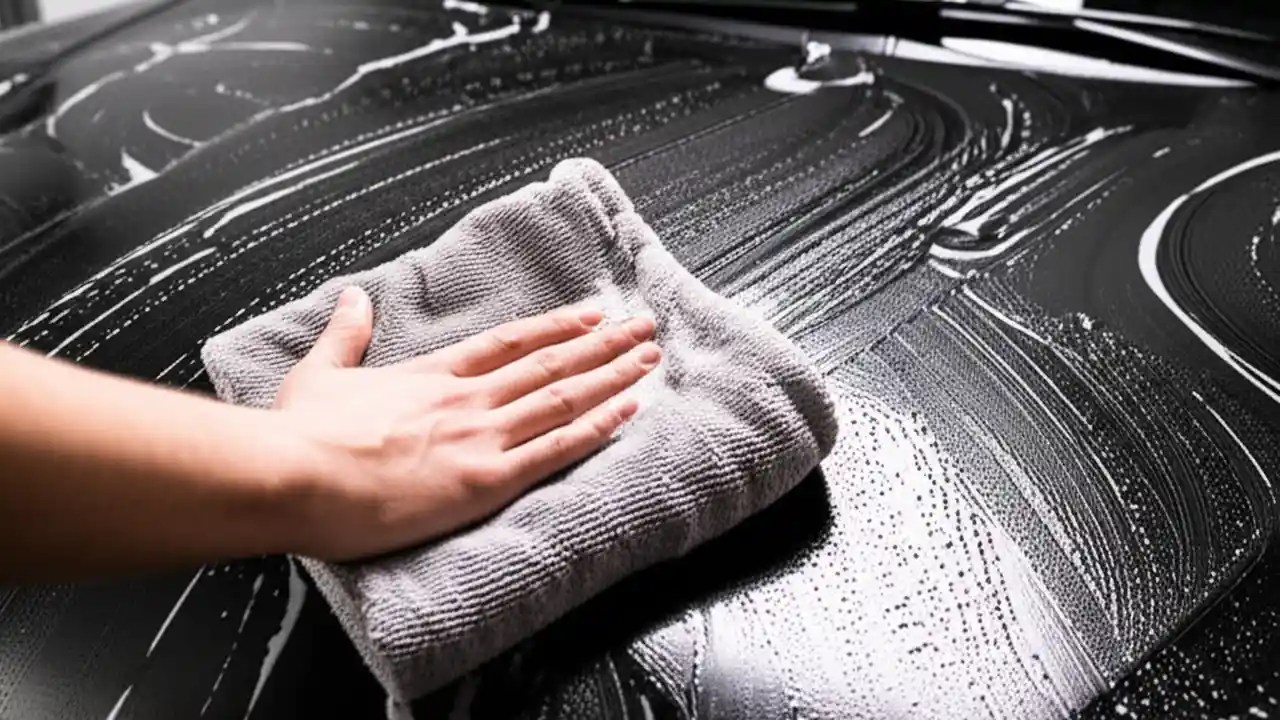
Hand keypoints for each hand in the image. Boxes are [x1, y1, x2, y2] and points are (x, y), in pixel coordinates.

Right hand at [275, 287, 660, 561]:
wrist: (293, 476)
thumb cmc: (300, 435)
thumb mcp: (318, 373)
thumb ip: (346, 334)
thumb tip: (354, 296)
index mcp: (432, 375)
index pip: (510, 342)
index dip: (557, 326)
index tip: (592, 313)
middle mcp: (467, 399)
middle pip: (550, 363)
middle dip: (602, 343)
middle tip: (644, 326)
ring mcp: (480, 436)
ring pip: (563, 398)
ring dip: (612, 375)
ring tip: (650, 358)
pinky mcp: (485, 480)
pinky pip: (555, 449)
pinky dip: (597, 427)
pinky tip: (628, 410)